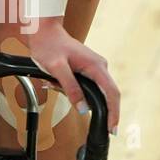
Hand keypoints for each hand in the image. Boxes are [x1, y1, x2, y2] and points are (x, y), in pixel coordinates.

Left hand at [24, 17, 119, 134]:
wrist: (44, 32)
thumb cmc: (49, 46)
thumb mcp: (57, 69)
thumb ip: (71, 88)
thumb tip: (84, 108)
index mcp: (96, 66)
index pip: (111, 93)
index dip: (114, 112)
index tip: (112, 128)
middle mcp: (99, 66)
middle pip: (108, 94)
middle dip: (103, 111)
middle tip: (103, 127)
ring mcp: (95, 67)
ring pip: (95, 91)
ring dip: (80, 97)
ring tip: (55, 85)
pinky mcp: (88, 69)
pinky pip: (87, 86)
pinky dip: (75, 91)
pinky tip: (55, 83)